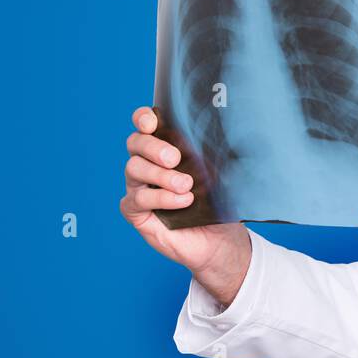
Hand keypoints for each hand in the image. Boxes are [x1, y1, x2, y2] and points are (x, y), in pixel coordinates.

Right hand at [119, 106, 250, 305]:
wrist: (221, 239)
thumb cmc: (218, 202)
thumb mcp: (220, 172)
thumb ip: (212, 152)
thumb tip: (224, 131)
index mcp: (164, 149)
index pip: (144, 126)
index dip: (143, 118)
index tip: (152, 121)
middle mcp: (147, 165)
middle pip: (134, 144)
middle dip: (152, 147)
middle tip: (175, 158)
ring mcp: (139, 188)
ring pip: (133, 169)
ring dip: (160, 175)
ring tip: (186, 185)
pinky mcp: (137, 213)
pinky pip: (137, 199)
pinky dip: (160, 198)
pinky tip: (182, 201)